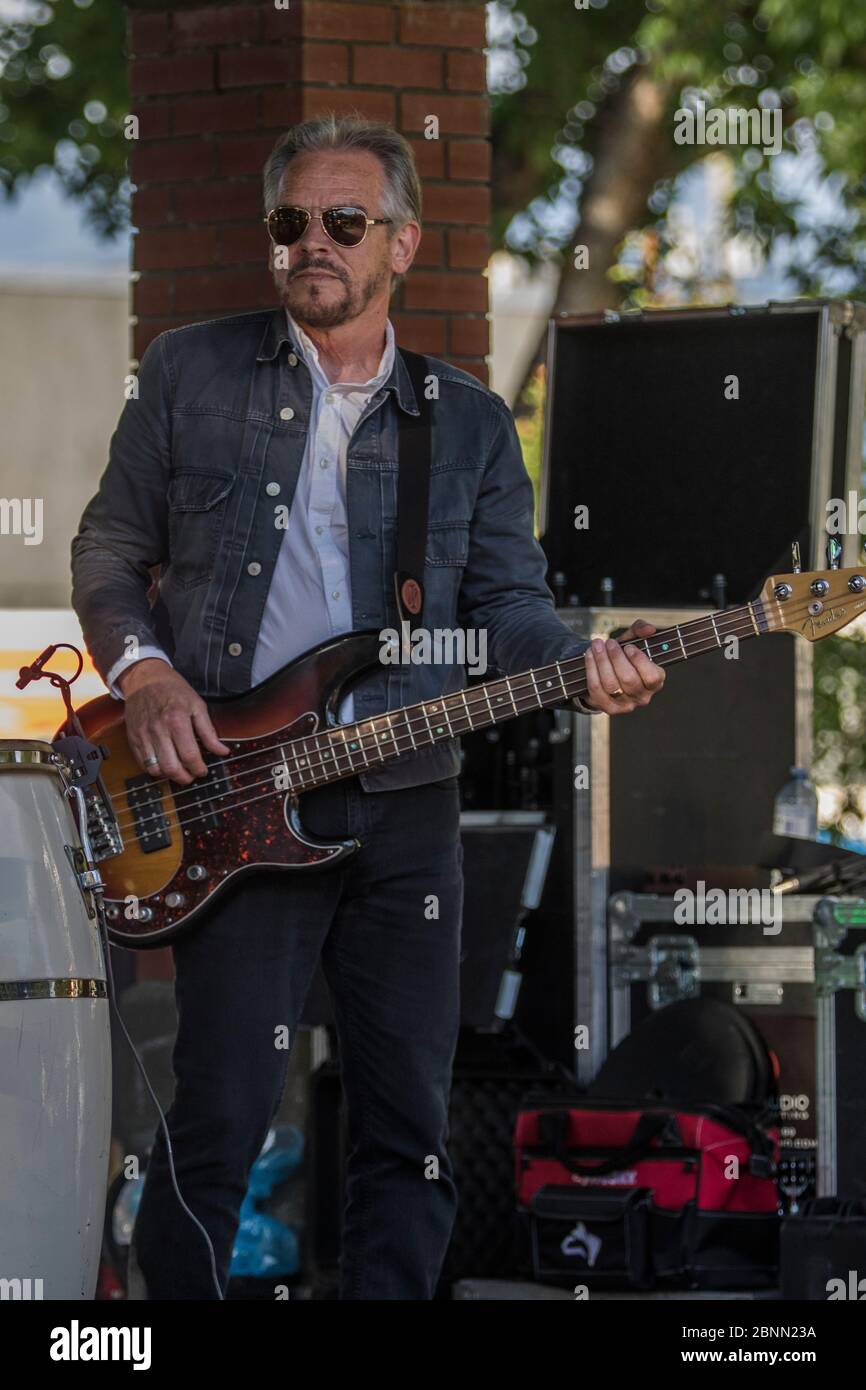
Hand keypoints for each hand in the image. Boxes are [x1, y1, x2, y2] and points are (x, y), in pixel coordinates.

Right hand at [118, 659, 229, 783]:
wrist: (144, 678)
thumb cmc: (173, 689)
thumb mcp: (197, 705)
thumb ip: (209, 731)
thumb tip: (222, 751)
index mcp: (177, 721)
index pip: (189, 756)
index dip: (199, 768)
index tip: (203, 770)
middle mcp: (158, 730)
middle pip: (172, 767)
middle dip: (185, 778)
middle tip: (192, 776)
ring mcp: (143, 736)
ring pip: (156, 769)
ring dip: (170, 776)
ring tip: (179, 771)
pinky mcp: (133, 739)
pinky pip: (143, 763)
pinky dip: (155, 769)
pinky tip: (164, 764)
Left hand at [582, 619, 665, 715]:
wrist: (606, 674)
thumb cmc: (624, 657)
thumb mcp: (633, 641)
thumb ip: (641, 630)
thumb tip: (649, 628)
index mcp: (655, 682)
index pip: (653, 677)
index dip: (639, 661)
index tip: (628, 647)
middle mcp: (643, 696)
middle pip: (628, 679)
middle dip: (616, 657)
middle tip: (609, 642)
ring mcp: (625, 705)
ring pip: (611, 684)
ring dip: (601, 661)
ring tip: (596, 646)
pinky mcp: (608, 708)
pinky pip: (596, 689)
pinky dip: (591, 669)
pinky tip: (589, 656)